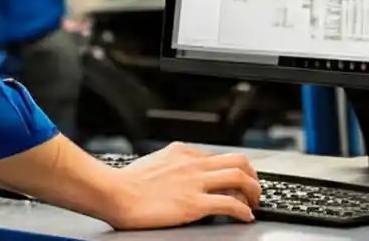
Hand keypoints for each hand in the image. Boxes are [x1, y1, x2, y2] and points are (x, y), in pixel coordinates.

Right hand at [101, 143, 259, 229]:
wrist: (114, 193)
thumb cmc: (125, 183)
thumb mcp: (153, 162)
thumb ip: (171, 165)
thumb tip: (179, 175)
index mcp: (181, 152)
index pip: (218, 156)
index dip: (232, 169)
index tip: (236, 180)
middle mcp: (193, 164)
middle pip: (238, 161)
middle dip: (252, 176)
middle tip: (253, 190)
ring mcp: (195, 183)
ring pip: (240, 178)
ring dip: (254, 191)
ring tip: (254, 203)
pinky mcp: (195, 204)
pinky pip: (230, 204)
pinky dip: (244, 211)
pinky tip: (246, 217)